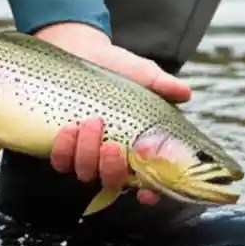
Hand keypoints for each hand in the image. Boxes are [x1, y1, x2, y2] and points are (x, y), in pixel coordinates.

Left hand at [37, 21, 193, 206]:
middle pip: (113, 182)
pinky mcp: (62, 146)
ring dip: (88, 153)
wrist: (81, 52)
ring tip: (91, 123)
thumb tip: (184, 93)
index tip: (148, 191)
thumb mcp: (142, 74)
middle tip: (113, 145)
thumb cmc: (117, 68)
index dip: (149, 193)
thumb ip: (163, 85)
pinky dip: (65, 149)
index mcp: (136, 149)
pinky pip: (60, 162)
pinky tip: (69, 128)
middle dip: (113, 168)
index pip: (146, 183)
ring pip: (85, 173)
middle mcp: (111, 158)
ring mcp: (85, 154)